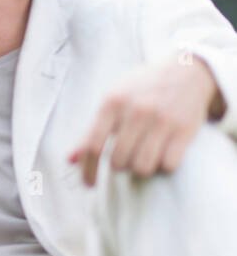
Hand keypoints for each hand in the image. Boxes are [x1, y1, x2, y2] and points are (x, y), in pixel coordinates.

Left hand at [68, 57, 222, 186]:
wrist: (185, 71)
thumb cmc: (141, 89)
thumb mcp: (112, 101)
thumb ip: (91, 131)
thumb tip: (69, 160)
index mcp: (113, 103)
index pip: (93, 146)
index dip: (88, 170)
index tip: (89, 184)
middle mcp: (137, 111)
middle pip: (119, 161)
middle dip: (119, 166)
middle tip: (125, 158)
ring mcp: (162, 120)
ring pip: (143, 167)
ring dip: (140, 169)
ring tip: (142, 157)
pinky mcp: (185, 130)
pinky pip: (168, 165)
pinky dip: (163, 166)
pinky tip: (162, 154)